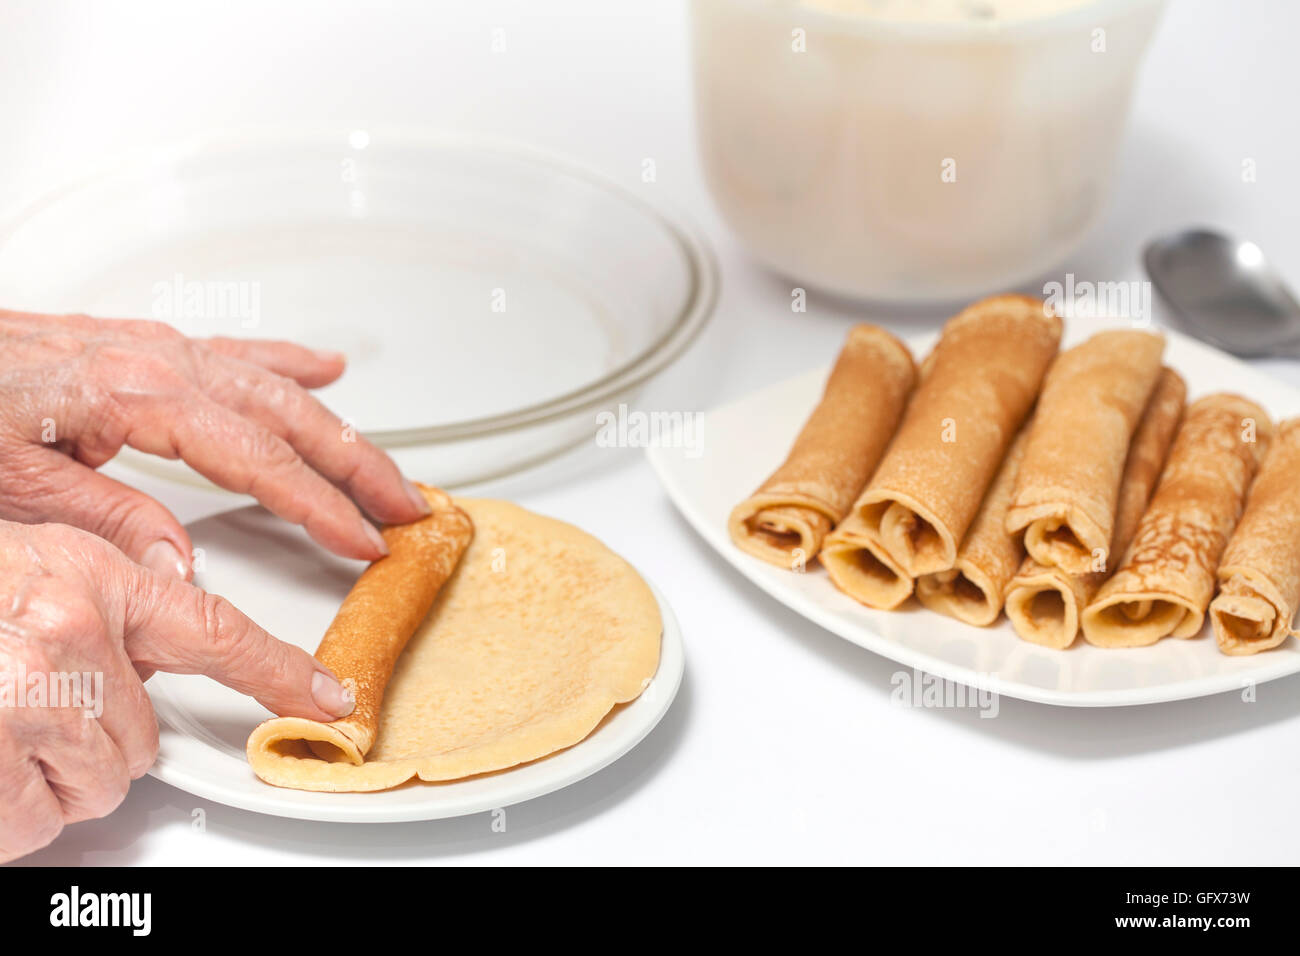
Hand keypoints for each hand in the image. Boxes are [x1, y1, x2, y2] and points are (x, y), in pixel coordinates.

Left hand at [0, 310, 430, 576]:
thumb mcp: (10, 486)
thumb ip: (104, 519)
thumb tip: (179, 566)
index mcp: (132, 394)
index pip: (256, 457)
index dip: (318, 503)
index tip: (361, 538)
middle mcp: (155, 363)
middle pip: (288, 416)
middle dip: (358, 464)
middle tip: (407, 507)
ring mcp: (153, 350)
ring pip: (274, 386)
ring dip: (338, 427)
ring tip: (385, 464)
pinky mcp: (140, 348)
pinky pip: (235, 352)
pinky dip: (287, 362)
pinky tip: (322, 368)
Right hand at [0, 519, 354, 861]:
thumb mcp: (20, 565)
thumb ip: (97, 591)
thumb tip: (158, 617)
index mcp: (83, 574)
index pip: (214, 629)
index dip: (278, 671)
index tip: (327, 700)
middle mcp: (69, 633)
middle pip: (143, 735)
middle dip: (92, 736)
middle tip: (20, 704)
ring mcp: (34, 702)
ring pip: (99, 783)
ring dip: (47, 775)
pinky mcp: (0, 768)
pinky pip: (40, 821)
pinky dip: (11, 810)